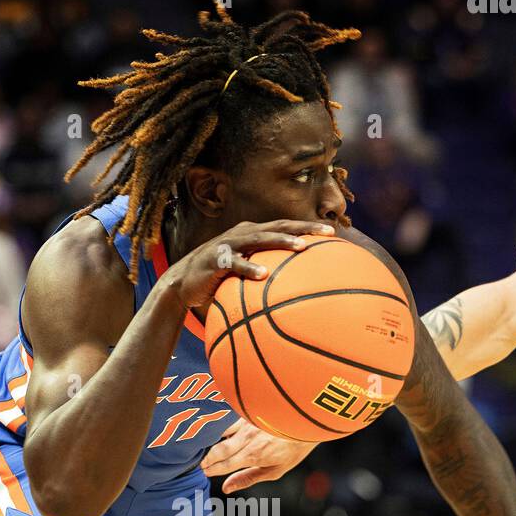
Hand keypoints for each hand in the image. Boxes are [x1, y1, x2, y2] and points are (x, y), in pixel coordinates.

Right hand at [164, 219, 334, 312]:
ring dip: (281, 241)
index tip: (333, 232)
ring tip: (301, 248)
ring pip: (259, 239)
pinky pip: (235, 264)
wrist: (181, 284)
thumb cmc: (218, 280)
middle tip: (327, 232)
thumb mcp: (244, 273)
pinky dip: (249, 267)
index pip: (284, 226)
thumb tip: (294, 288)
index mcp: (252, 233)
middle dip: (303, 228)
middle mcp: (242, 234)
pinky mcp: (216, 260)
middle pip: (278, 226)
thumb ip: (265, 273)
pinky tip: (263, 275)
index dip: (308, 227)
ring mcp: (228, 245)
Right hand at [201, 419, 312, 492]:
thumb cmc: (292, 449)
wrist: (307, 421)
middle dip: (205, 458)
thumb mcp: (274, 470)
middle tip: (196, 463)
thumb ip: (248, 478)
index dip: (211, 470)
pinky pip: (226, 418)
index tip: (202, 472)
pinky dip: (216, 424)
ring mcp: (246, 423)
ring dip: (207, 440)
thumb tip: (226, 488)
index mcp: (253, 456)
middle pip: (218, 450)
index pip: (224, 465)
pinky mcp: (247, 411)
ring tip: (199, 445)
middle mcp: (247, 439)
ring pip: (219, 432)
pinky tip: (209, 426)